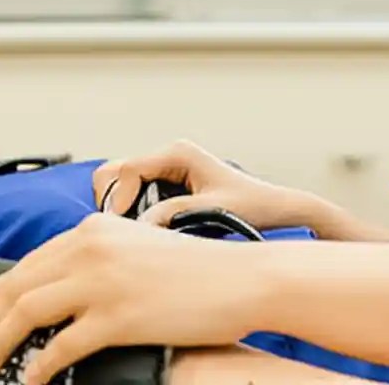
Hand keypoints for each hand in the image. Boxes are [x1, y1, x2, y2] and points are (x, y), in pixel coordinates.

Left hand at [0, 213, 265, 384]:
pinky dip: (37, 367)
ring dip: (0, 344)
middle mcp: (92, 247)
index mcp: (96, 228)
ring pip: (27, 314)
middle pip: (18, 287)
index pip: (31, 261)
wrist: (242, 279)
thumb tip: (65, 289)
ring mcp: (102, 281)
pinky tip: (30, 380)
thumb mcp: (141, 247)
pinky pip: (59, 347)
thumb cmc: (200, 269)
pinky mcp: (117, 316)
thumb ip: (102, 257)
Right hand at [93, 139, 313, 229]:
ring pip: (118, 183)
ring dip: (119, 208)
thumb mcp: (211, 212)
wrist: (276, 209)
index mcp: (178, 154)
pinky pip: (131, 195)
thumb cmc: (252, 206)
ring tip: (136, 235)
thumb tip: (135, 230)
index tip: (119, 229)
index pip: (127, 170)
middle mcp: (168, 156)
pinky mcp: (165, 185)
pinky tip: (146, 233)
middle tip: (124, 233)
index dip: (116, 200)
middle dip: (112, 202)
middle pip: (113, 173)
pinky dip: (129, 212)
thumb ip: (171, 216)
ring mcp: (165, 169)